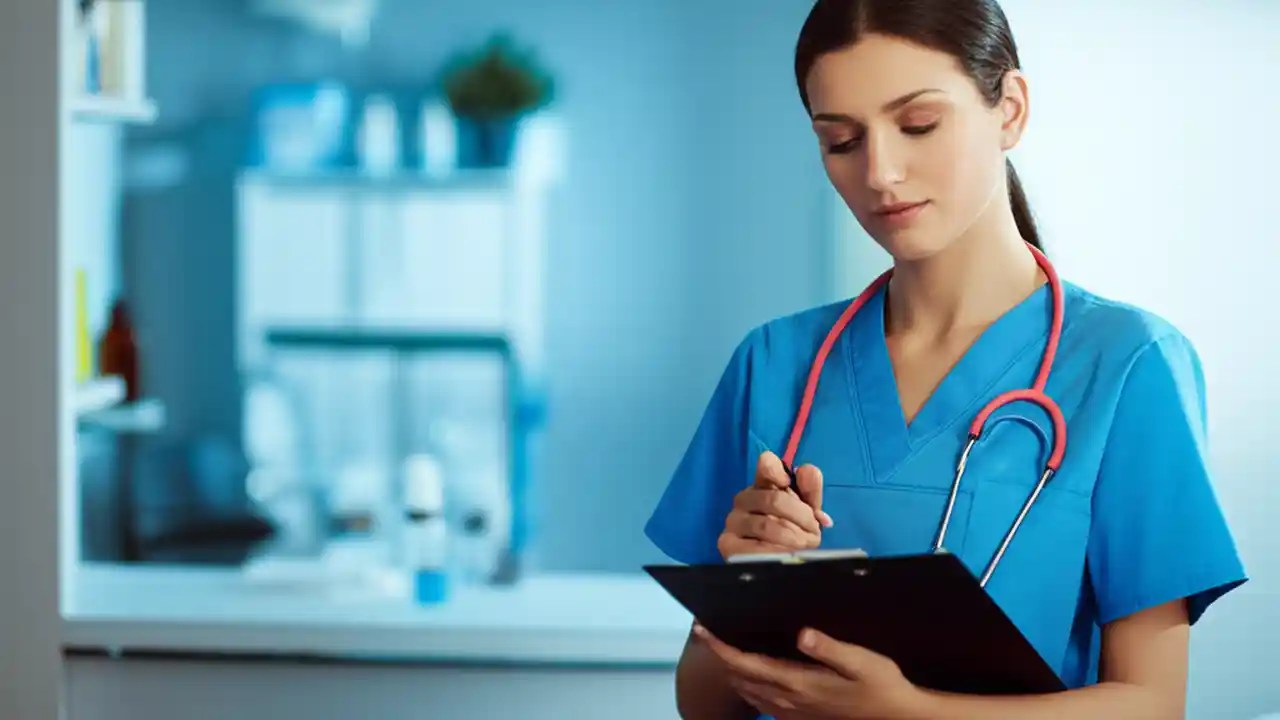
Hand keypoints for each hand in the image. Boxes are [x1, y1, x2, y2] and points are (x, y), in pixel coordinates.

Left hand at [694, 624, 929, 719]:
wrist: (897, 718)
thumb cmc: (882, 686)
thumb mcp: (863, 662)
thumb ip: (830, 648)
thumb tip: (802, 633)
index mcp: (799, 682)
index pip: (747, 664)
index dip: (721, 648)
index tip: (703, 629)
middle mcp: (789, 699)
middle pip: (741, 678)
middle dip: (721, 656)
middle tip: (708, 631)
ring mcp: (793, 711)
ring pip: (748, 692)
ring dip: (731, 671)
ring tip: (722, 647)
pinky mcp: (800, 716)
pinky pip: (762, 702)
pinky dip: (747, 686)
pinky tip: (748, 675)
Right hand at [717, 451, 833, 559]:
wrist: (776, 563)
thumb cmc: (793, 530)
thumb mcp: (807, 510)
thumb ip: (810, 489)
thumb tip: (807, 470)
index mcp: (763, 485)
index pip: (766, 465)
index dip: (777, 470)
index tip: (788, 483)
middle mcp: (744, 499)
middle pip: (774, 499)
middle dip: (801, 517)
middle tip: (814, 531)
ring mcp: (733, 521)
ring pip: (766, 525)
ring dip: (793, 537)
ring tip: (804, 545)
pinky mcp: (727, 543)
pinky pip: (757, 546)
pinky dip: (778, 551)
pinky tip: (786, 555)